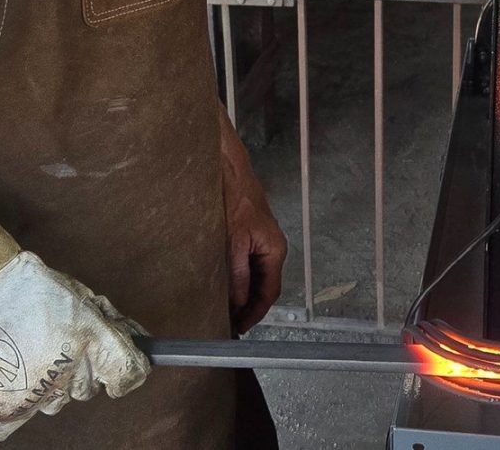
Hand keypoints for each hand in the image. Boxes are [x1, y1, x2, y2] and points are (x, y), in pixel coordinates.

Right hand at [0, 151, 148, 441]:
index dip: (131, 371)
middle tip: (57, 342)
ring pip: (59, 401)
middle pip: (91, 387)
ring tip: (28, 350)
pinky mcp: (8, 412)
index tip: (125, 370)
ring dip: (52, 382)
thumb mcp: (77, 293)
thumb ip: (107, 321)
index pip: (130, 372)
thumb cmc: (25, 288)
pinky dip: (22, 396)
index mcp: (89, 337)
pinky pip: (28, 412)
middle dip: (83, 368)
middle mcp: (67, 370)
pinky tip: (10, 370)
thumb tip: (135, 339)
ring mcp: (36, 394)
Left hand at [219, 109, 286, 333]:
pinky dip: (240, 279)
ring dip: (243, 294)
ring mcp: (262, 240)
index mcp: (274, 250)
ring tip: (226, 310)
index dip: (255, 314)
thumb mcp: (234, 243)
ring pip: (256, 276)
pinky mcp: (251, 235)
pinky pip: (249, 264)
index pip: (269, 293)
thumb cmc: (234, 201)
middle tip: (230, 324)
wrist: (229, 171)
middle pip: (264, 286)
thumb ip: (238, 275)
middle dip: (249, 307)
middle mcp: (273, 247)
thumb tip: (238, 304)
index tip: (240, 328)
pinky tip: (225, 285)